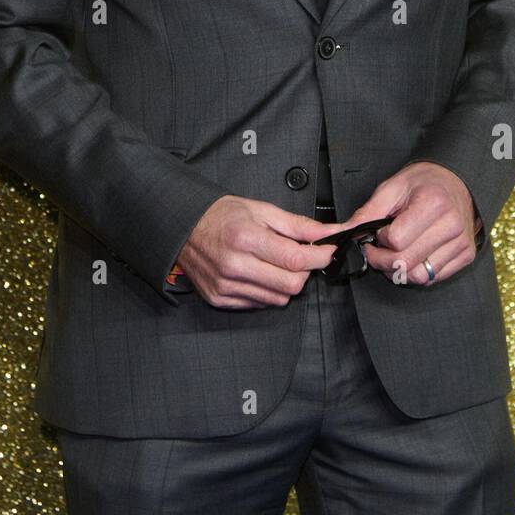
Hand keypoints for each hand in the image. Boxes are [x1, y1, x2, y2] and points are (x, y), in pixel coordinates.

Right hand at [175, 196, 342, 308]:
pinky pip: (259, 303)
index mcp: (245, 238)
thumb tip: (329, 232)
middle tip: (300, 256)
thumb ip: (298, 224)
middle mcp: (234, 266)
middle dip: (305, 272)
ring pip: (278, 299)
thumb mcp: (262, 210)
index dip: (319, 256)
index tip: (328, 250)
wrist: (185, 227)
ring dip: (286, 282)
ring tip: (276, 263)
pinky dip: (268, 291)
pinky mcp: (220, 299)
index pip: (295, 259)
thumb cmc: (223, 216)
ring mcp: (226, 286)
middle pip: (291, 285)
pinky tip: (259, 273)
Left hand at [339, 161, 478, 285]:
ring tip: (395, 253)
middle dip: (382, 261)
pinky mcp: (466, 255)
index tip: (376, 233)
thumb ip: (367, 213)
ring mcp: (461, 243)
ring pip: (420, 277)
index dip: (379, 240)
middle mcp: (451, 225)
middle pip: (406, 263)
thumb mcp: (392, 188)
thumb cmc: (424, 182)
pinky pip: (433, 278)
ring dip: (399, 271)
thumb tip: (341, 233)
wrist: (457, 181)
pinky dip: (417, 271)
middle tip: (377, 249)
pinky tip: (413, 254)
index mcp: (433, 203)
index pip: (396, 241)